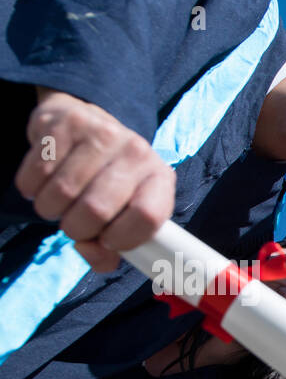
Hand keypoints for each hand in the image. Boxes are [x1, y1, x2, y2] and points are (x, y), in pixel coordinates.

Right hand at [17, 88, 174, 271]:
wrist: (85, 125)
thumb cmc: (106, 182)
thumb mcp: (124, 214)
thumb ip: (112, 248)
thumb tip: (94, 254)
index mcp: (160, 178)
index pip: (147, 217)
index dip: (121, 239)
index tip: (106, 240)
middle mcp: (136, 152)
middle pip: (97, 210)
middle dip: (77, 229)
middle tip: (75, 223)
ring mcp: (101, 133)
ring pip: (62, 194)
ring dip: (51, 210)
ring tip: (59, 202)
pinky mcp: (65, 123)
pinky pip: (36, 174)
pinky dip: (32, 189)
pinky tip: (43, 183)